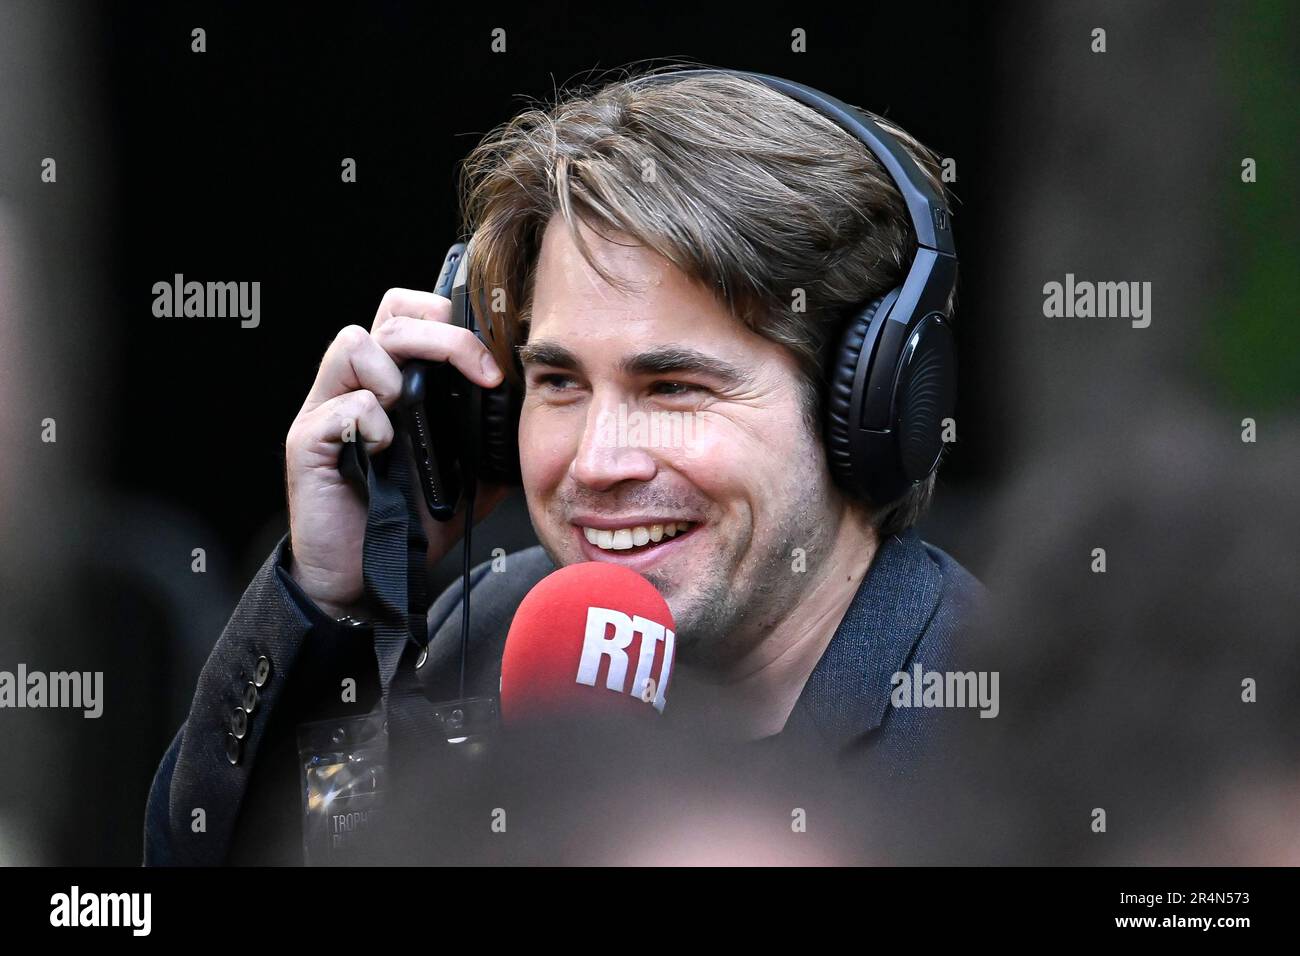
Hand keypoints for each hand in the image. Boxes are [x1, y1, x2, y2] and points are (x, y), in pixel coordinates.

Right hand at [284, 288, 509, 617]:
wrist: (362, 577)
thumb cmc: (407, 522)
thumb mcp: (467, 478)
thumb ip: (487, 442)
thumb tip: (521, 415)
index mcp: (394, 383)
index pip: (414, 314)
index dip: (453, 322)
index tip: (492, 369)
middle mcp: (358, 385)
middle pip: (391, 313)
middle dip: (443, 335)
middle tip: (477, 372)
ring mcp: (328, 409)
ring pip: (354, 341)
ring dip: (395, 372)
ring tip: (408, 414)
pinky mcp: (309, 441)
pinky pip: (343, 404)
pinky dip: (372, 421)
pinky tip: (384, 450)